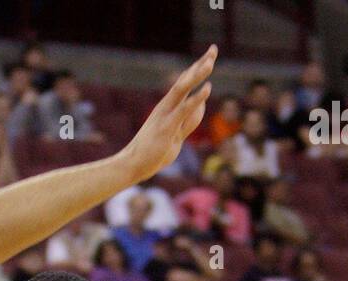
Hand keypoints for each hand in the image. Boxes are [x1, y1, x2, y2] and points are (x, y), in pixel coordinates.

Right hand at [122, 46, 216, 181]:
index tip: (210, 54)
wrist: (133, 165)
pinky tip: (207, 88)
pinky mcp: (167, 127)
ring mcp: (166, 115)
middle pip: (185, 79)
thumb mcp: (177, 135)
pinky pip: (184, 109)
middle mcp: (166, 106)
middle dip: (200, 64)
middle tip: (213, 48)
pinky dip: (196, 98)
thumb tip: (202, 106)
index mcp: (168, 107)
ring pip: (183, 89)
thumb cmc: (153, 153)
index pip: (185, 82)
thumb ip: (189, 121)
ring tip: (210, 62)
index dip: (198, 68)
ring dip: (197, 75)